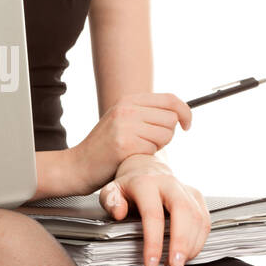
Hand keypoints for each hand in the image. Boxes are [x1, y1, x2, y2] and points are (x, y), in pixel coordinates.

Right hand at [72, 93, 191, 187]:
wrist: (78, 166)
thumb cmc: (105, 148)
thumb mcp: (122, 121)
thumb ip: (146, 114)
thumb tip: (179, 113)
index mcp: (128, 100)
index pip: (170, 99)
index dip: (185, 112)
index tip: (187, 125)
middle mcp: (126, 109)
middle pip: (171, 119)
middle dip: (167, 135)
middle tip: (149, 144)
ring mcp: (125, 126)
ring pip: (166, 135)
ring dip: (157, 147)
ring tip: (137, 150)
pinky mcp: (125, 144)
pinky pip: (154, 150)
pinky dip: (146, 157)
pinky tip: (130, 158)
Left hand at [98, 154, 210, 265]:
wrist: (145, 168)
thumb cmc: (127, 186)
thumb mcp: (111, 191)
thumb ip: (111, 201)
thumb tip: (119, 213)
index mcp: (146, 183)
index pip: (153, 214)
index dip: (153, 242)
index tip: (151, 264)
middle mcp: (169, 184)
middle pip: (184, 212)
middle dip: (181, 243)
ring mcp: (186, 190)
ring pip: (198, 218)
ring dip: (191, 246)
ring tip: (176, 265)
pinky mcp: (197, 197)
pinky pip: (205, 221)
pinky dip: (199, 241)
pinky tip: (187, 254)